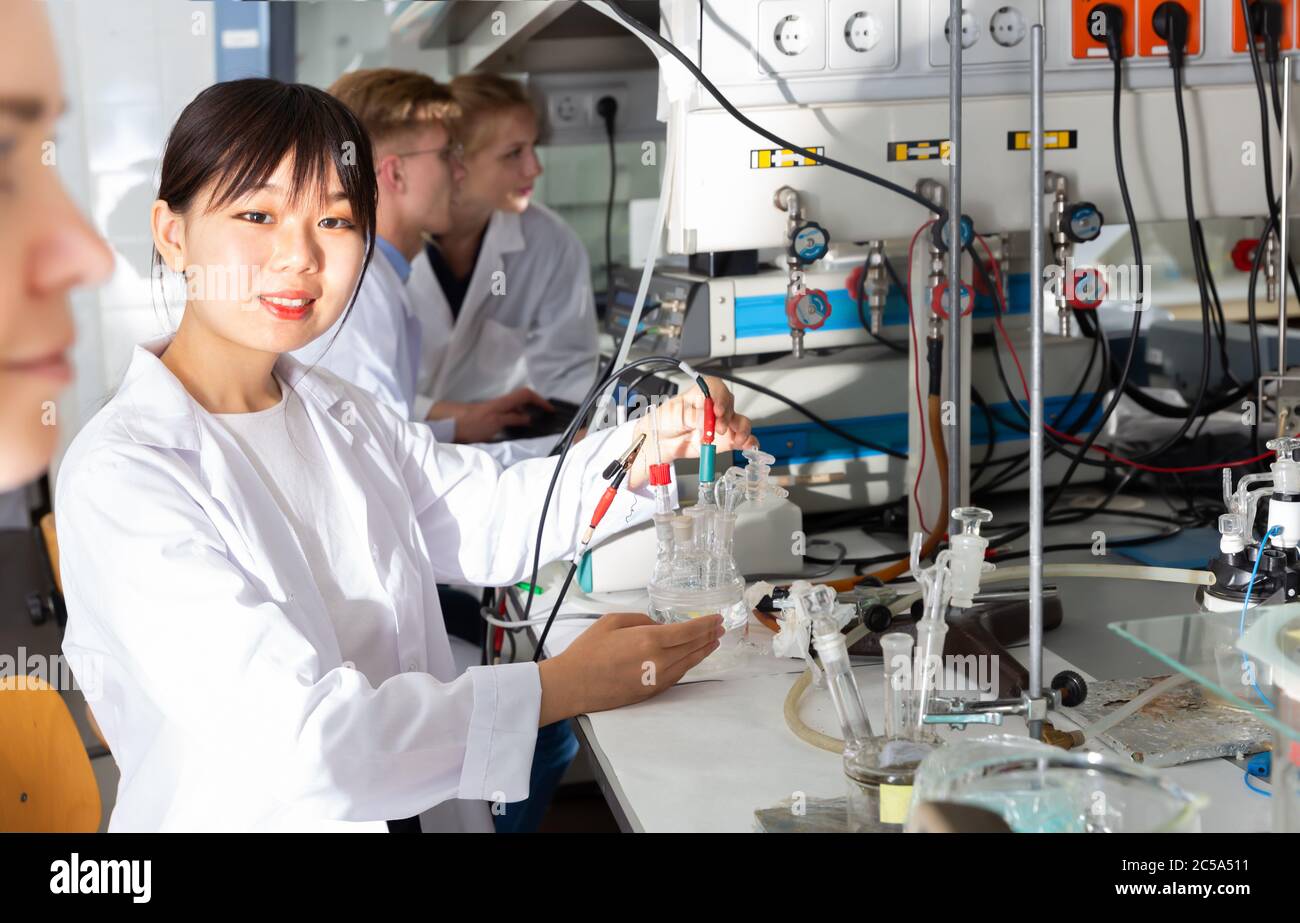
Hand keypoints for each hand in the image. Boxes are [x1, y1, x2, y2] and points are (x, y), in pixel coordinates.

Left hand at [428, 387, 552, 442]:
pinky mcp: (488, 417)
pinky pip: (508, 415)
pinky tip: (516, 429)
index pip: (526, 394)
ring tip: (535, 426)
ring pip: (515, 408)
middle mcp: (500, 404)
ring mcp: (494, 410)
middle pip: (523, 400)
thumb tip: (528, 417)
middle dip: (536, 406)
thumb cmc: (471, 423)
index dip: (540, 400)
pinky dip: (516, 420)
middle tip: (545, 418)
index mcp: (503, 402)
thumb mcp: (495, 422)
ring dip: (527, 414)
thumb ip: (512, 419)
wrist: (448, 424)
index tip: (551, 410)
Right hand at [537, 613, 722, 722]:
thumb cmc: (588, 650)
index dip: (706, 624)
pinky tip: (692, 659)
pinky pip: (677, 675)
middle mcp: (659, 661)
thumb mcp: (612, 622)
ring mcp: (657, 679)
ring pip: (688, 663)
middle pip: (693, 647)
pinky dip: (688, 665)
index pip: (689, 631)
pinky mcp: (652, 691)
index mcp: (650, 640)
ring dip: (703, 651)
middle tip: (720, 629)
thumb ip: (640, 620)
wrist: (574, 684)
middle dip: (709, 636)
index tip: (717, 618)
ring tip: (714, 642)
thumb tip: (657, 626)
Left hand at [626, 376, 755, 488]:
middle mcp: (713, 408)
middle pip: (729, 405)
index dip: (719, 397)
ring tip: (736, 438)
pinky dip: (748, 441)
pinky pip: (741, 439)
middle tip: (718, 428)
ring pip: (740, 421)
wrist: (661, 442)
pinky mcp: (724, 440)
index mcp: (700, 395)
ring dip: (741, 429)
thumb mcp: (673, 415)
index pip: (716, 388)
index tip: (716, 409)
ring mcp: (720, 424)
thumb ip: (691, 416)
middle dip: (727, 417)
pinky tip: (747, 444)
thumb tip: (705, 418)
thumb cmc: (664, 421)